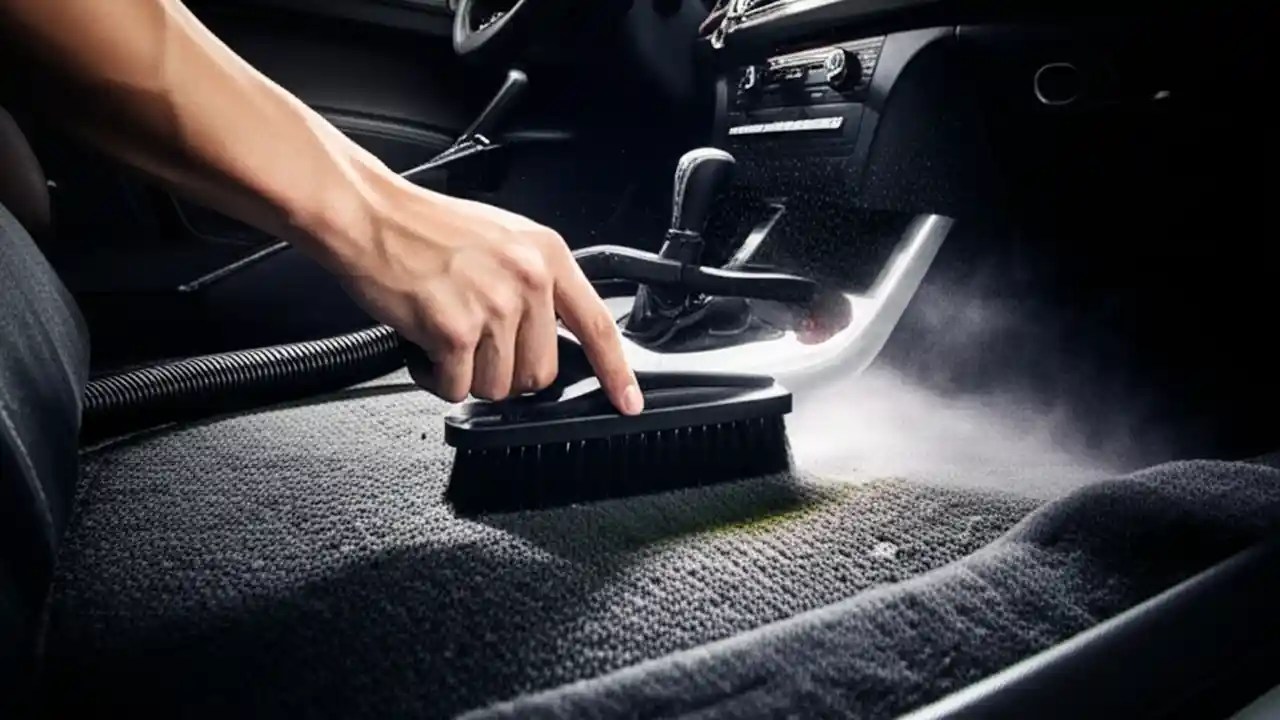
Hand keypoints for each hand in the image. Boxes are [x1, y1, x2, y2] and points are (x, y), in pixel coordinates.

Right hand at [325, 180, 642, 414]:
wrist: (368, 216)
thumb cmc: (424, 229)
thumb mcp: (502, 241)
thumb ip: (534, 285)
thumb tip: (549, 335)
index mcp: (547, 256)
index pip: (597, 325)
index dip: (615, 372)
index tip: (627, 401)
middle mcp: (528, 280)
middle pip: (540, 373)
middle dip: (505, 372)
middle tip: (472, 343)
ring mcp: (494, 307)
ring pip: (498, 386)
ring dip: (466, 375)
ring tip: (443, 336)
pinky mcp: (455, 330)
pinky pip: (456, 388)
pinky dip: (435, 378)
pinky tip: (421, 345)